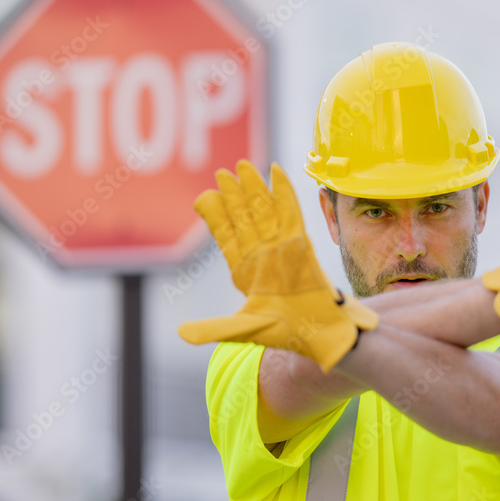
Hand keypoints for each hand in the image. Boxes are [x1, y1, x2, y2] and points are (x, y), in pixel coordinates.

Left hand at [178, 160, 378, 371]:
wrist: (318, 335)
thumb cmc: (284, 332)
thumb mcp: (243, 328)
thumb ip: (213, 328)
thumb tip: (181, 333)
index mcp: (245, 271)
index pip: (226, 236)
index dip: (216, 216)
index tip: (204, 197)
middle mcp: (262, 255)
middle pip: (244, 217)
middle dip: (233, 195)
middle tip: (222, 172)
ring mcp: (282, 247)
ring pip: (265, 210)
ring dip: (254, 188)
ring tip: (244, 165)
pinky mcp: (301, 244)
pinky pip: (291, 212)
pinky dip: (284, 191)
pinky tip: (277, 171)